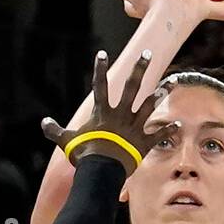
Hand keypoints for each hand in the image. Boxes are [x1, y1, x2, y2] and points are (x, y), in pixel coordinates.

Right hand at [40, 49, 179, 174]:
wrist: (102, 170)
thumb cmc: (84, 154)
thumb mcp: (66, 141)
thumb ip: (55, 130)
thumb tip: (43, 123)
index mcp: (103, 112)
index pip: (100, 85)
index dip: (100, 69)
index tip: (102, 54)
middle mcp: (121, 115)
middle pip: (132, 86)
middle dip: (140, 68)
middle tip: (148, 53)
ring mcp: (134, 127)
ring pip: (149, 106)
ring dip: (160, 94)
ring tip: (170, 83)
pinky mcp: (143, 142)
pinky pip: (158, 135)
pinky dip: (169, 130)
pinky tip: (179, 124)